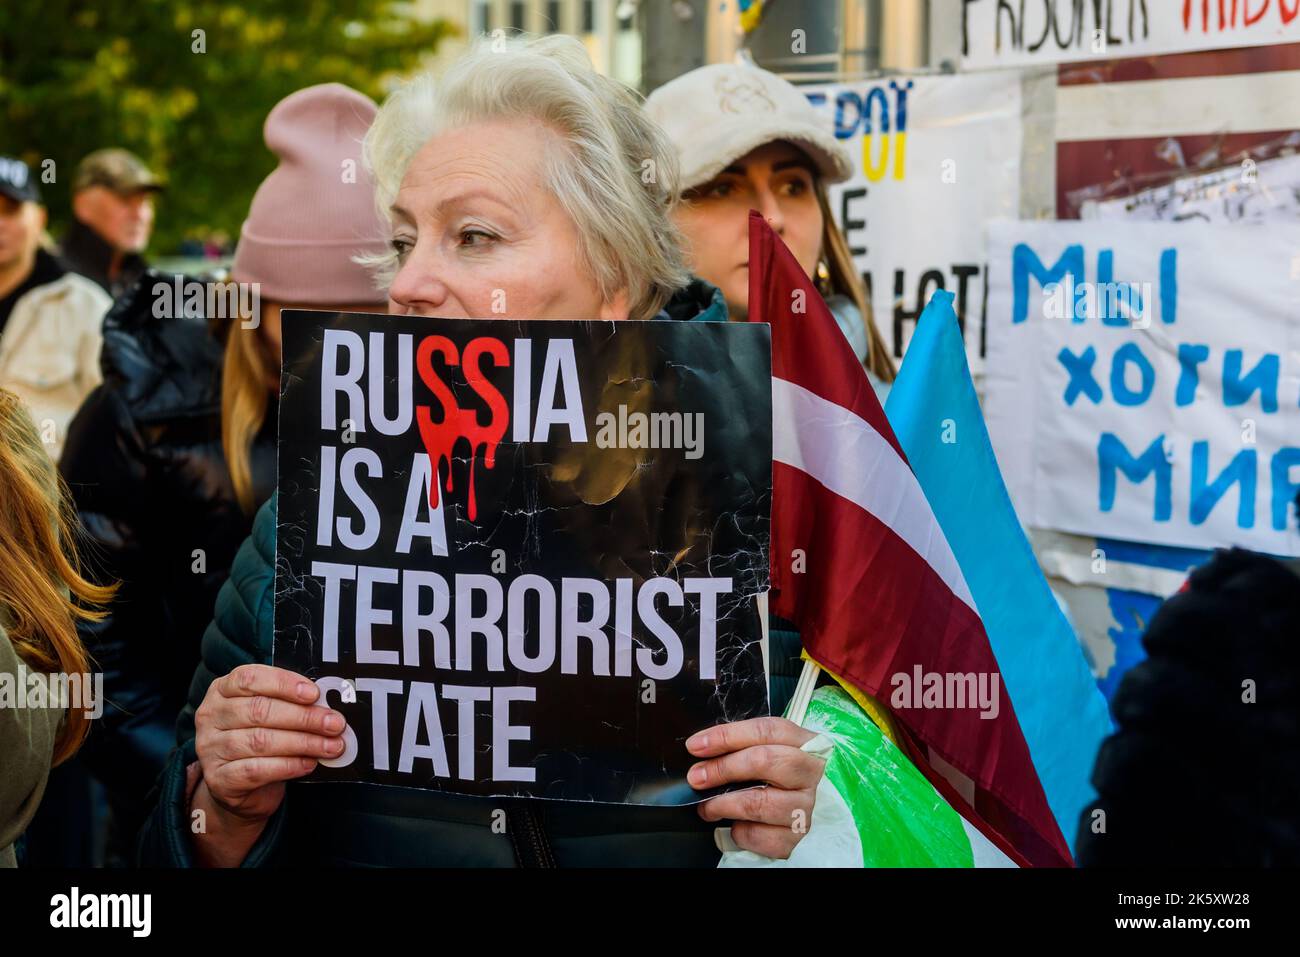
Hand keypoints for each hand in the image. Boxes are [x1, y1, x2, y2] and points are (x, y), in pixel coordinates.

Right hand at [193, 664, 345, 824]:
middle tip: (334, 724)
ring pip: (260, 741)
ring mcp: (210, 748)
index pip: (249, 678)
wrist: (237, 786)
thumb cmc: (258, 738)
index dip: (284, 684)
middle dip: (303, 717)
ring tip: (330, 746)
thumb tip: (326, 705)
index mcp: (222, 690)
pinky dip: (288, 766)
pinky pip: (256, 770)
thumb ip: (289, 703)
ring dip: (303, 743)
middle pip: (259, 710)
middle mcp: (211, 715)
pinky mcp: (218, 778)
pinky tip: (309, 763)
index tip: (314, 694)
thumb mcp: (268, 714)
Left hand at [687, 716, 823, 859]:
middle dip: (722, 768)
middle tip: (697, 777)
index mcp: (803, 742)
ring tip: (708, 806)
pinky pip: (760, 835)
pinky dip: (740, 832)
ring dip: (723, 804)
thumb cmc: (779, 777)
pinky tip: (736, 825)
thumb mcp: (768, 752)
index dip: (727, 736)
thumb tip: (701, 751)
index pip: (765, 731)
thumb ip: (741, 748)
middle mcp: (809, 772)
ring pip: (758, 802)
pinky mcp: (797, 836)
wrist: (806, 811)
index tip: (696, 745)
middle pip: (763, 761)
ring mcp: (805, 805)